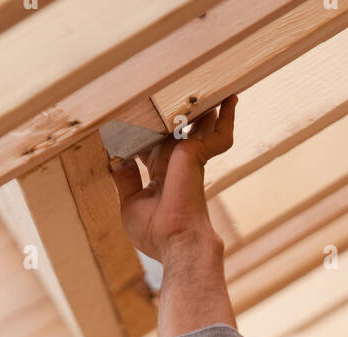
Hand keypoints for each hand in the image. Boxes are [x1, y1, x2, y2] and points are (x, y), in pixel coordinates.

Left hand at [109, 95, 237, 261]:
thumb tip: (115, 160)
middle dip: (176, 111)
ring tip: (208, 83)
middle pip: (177, 129)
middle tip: (170, 89)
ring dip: (205, 107)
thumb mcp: (129, 204)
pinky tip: (232, 98)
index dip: (146, 129)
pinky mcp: (196, 153)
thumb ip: (124, 180)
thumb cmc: (155, 232)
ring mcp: (189, 157)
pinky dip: (227, 117)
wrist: (176, 243)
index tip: (137, 115)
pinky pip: (219, 132)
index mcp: (162, 175)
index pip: (155, 145)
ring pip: (200, 126)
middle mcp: (177, 163)